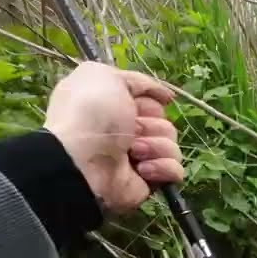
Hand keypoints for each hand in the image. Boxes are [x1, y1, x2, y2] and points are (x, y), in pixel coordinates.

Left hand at [43, 62, 181, 213]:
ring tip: (134, 151)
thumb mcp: (104, 76)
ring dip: (156, 145)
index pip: (152, 100)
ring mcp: (140, 158)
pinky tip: (143, 169)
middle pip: (164, 122)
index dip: (150, 99)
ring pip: (172, 144)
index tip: (138, 104)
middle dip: (152, 124)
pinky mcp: (150, 181)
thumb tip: (163, 95)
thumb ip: (135, 79)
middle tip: (132, 130)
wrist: (81, 160)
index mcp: (115, 108)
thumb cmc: (90, 113)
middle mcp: (127, 132)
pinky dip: (163, 167)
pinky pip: (175, 170)